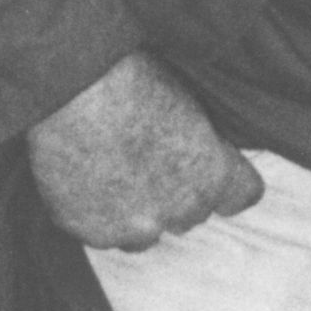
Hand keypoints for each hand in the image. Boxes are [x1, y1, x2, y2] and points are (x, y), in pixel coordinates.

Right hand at [27, 51, 262, 248]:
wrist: (68, 87)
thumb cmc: (130, 77)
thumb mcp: (189, 102)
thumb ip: (203, 142)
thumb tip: (202, 147)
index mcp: (213, 175)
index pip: (242, 195)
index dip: (226, 180)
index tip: (210, 167)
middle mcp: (180, 210)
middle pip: (190, 213)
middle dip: (174, 194)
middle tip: (145, 158)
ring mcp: (134, 227)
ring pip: (144, 232)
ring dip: (134, 211)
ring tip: (110, 169)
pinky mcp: (91, 232)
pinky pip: (101, 232)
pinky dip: (93, 212)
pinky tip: (81, 177)